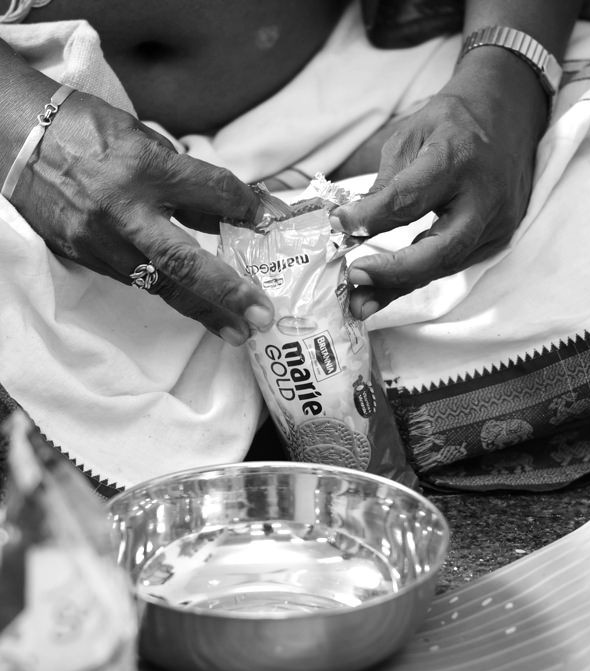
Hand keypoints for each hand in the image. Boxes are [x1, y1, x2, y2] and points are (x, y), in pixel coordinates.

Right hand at [10, 89, 273, 342]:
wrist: (13, 135)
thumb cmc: (87, 131)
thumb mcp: (147, 141)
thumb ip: (191, 181)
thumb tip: (238, 214)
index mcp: (144, 166)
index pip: (213, 193)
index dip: (248, 209)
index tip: (273, 223)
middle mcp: (121, 208)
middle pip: (184, 261)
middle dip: (227, 293)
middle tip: (261, 316)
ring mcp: (98, 237)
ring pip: (159, 284)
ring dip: (203, 310)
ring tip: (237, 330)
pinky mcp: (82, 254)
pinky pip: (135, 280)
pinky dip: (170, 293)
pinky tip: (196, 307)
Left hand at [330, 53, 545, 316]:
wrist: (511, 115)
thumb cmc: (454, 122)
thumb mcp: (411, 134)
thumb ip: (386, 183)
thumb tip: (353, 227)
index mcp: (457, 158)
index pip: (410, 199)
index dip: (371, 218)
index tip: (338, 226)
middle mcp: (485, 197)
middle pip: (441, 250)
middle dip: (394, 272)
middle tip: (353, 279)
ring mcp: (498, 223)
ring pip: (447, 266)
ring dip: (400, 287)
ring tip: (359, 302)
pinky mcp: (500, 238)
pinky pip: (455, 264)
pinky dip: (420, 276)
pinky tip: (388, 289)